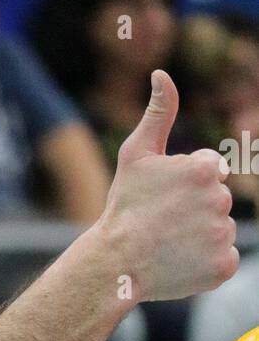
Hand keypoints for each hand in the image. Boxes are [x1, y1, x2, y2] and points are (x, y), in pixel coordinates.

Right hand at [97, 70, 238, 302]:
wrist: (115, 264)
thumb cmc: (124, 206)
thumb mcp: (136, 155)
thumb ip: (158, 113)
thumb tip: (162, 74)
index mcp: (203, 170)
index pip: (211, 171)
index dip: (184, 184)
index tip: (163, 198)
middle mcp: (219, 201)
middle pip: (217, 200)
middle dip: (194, 209)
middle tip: (163, 222)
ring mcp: (223, 235)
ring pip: (221, 229)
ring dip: (201, 235)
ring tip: (169, 243)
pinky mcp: (224, 266)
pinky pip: (224, 258)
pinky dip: (206, 262)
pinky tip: (180, 261)